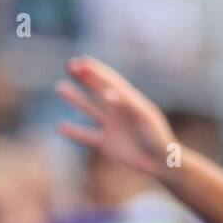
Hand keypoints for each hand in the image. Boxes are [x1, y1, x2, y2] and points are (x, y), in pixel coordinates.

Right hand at [55, 56, 176, 176]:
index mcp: (130, 102)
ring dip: (76, 99)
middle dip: (85, 78)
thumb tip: (107, 92)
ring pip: (90, 109)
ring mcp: (112, 127)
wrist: (161, 162)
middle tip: (70, 64)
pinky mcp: (107, 143)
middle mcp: (119, 111)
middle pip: (98, 91)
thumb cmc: (157, 136)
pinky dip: (74, 132)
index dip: (97, 71)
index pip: (110, 82)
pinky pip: (87, 136)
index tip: (81, 61)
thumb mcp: (143, 117)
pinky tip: (61, 127)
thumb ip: (126, 103)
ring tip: (61, 86)